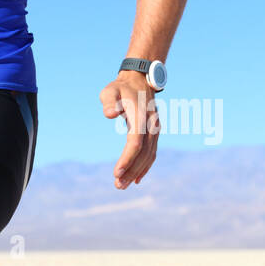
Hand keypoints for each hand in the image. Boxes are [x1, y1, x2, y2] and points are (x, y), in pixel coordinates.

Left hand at [99, 71, 160, 188]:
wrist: (140, 80)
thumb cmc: (121, 87)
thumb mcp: (110, 90)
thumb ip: (109, 101)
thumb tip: (110, 114)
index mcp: (141, 115)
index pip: (136, 142)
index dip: (127, 158)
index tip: (116, 172)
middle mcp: (152, 124)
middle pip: (143, 153)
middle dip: (131, 170)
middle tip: (117, 186)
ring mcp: (156, 129)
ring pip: (149, 155)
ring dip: (137, 172)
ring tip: (122, 185)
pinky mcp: (155, 133)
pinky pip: (152, 153)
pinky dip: (145, 167)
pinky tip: (136, 179)